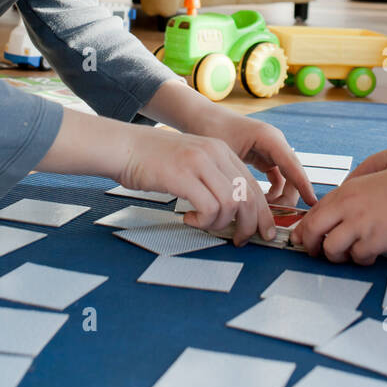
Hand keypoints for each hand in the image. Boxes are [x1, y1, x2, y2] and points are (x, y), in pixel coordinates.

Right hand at [117, 122, 278, 244]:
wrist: (124, 146)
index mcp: (221, 150)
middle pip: (248, 196)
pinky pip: (209, 207)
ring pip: (231, 203)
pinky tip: (188, 218)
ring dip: (220, 224)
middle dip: (250, 224)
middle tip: (240, 240)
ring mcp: (199, 163)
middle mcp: (215, 153)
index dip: (262, 213)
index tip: (262, 232)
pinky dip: (203, 221)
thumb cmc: (153, 160)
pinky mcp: (182, 176)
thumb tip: (233, 209)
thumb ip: (213, 179)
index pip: (253, 185)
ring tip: (203, 224)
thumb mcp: (192, 161)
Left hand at [185, 104, 316, 239]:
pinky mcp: (265, 157)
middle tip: (277, 217)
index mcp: (269, 138)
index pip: (292, 165)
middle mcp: (275, 143)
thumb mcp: (227, 152)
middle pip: (293, 174)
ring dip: (281, 196)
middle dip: (290, 197)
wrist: (203, 118)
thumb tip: (250, 203)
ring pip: (287, 178)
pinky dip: (274, 192)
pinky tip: (262, 202)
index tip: (312, 202)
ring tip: (267, 212)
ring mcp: (272, 150)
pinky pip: (278, 178)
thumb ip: (239, 176)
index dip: (303, 185)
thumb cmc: (213, 128)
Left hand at [290, 153, 386, 264]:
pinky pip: (357, 258)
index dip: (304, 228)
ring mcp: (359, 224)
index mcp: (345, 191)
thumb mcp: (370, 182)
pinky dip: (361, 259)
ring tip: (346, 255)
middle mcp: (347, 207)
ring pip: (331, 249)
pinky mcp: (373, 240)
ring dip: (336, 256)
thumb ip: (351, 197)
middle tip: (313, 253)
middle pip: (312, 231)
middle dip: (309, 245)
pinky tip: (370, 254)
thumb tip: (338, 215)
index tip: (301, 237)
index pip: (314, 212)